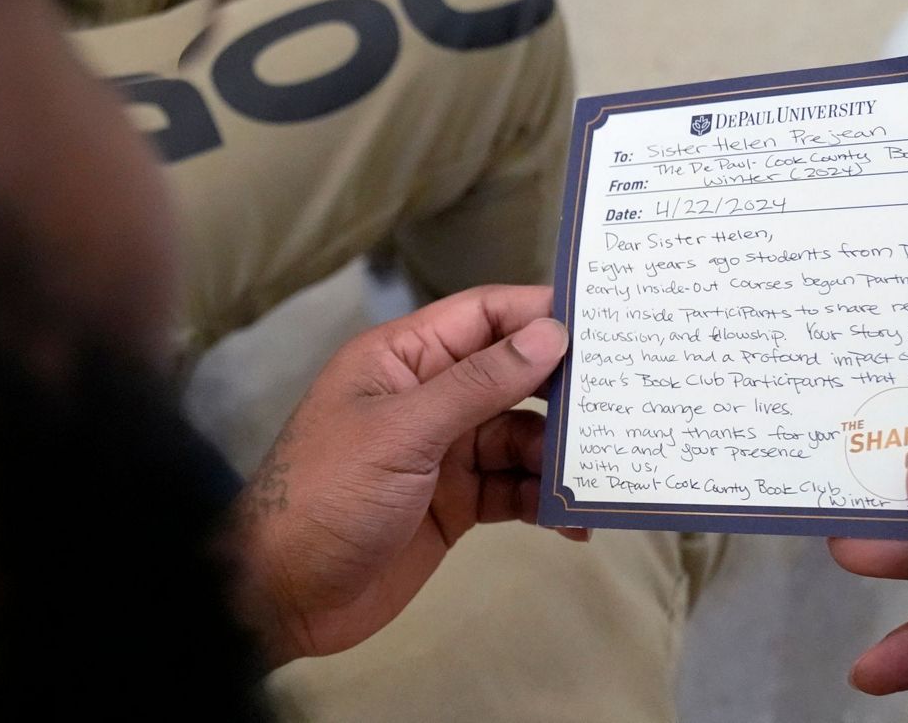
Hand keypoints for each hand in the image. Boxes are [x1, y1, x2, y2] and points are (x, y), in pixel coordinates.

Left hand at [234, 285, 576, 661]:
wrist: (281, 594)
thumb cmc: (328, 494)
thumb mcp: (403, 431)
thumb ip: (479, 383)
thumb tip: (550, 334)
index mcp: (404, 359)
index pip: (483, 316)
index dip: (539, 313)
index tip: (604, 320)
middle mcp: (430, 397)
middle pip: (511, 375)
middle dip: (562, 386)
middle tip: (626, 394)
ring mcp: (445, 452)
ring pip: (519, 436)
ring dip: (559, 453)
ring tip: (607, 467)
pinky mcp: (456, 503)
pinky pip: (513, 489)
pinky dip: (543, 500)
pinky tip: (575, 519)